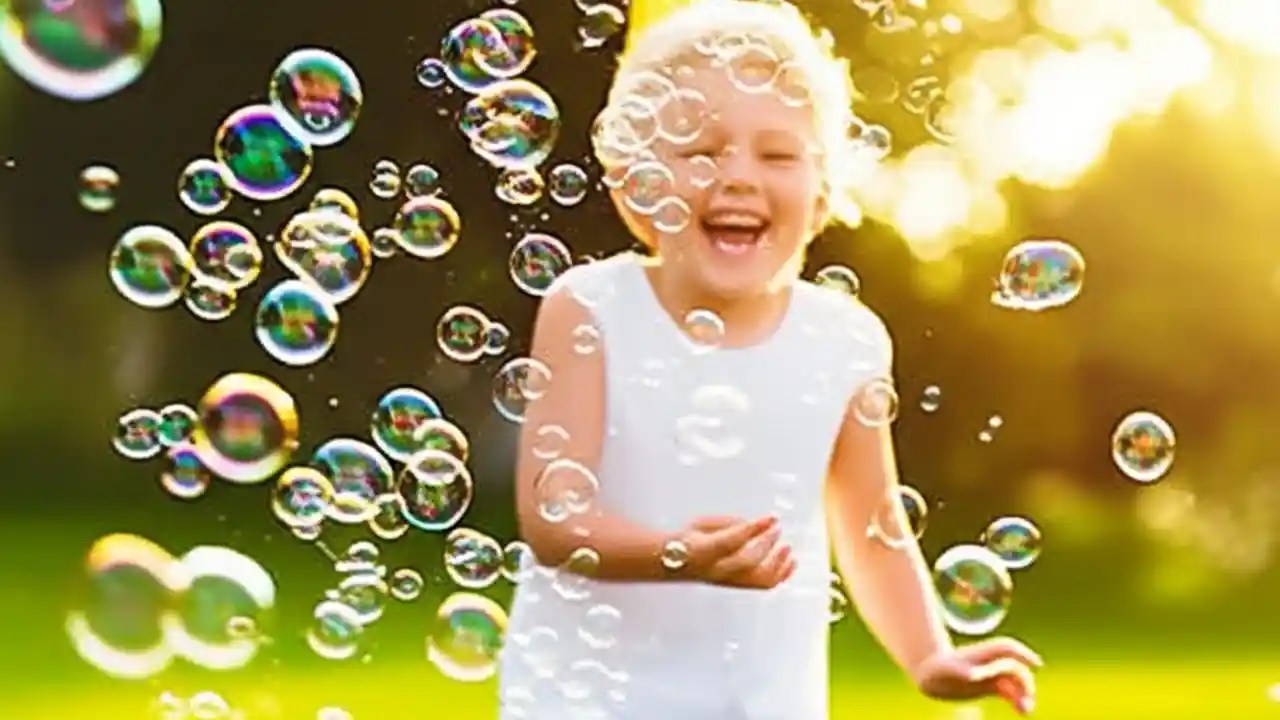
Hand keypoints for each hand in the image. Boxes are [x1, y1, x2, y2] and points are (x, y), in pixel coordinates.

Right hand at [678, 515, 795, 588]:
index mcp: (704, 551)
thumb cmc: (688, 541)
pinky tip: (789, 563)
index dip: (753, 529)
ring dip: (777, 562)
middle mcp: (717, 570)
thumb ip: (728, 523)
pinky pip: (764, 584)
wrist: (675, 564)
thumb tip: (754, 525)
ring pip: (759, 580)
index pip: (732, 542)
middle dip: (766, 544)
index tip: (771, 517)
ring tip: (787, 548)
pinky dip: (781, 573)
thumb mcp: (702, 523)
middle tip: (777, 529)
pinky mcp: (738, 585)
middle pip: (748, 562)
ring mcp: (729, 580)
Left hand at [914, 637, 1042, 715]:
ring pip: (1014, 681)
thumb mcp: (944, 671)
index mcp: (981, 654)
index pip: (1006, 648)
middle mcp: (989, 662)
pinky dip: (1017, 700)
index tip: (1036, 664)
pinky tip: (1023, 712)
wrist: (929, 675)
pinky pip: (1009, 692)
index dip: (1022, 653)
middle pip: (1014, 668)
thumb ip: (959, 671)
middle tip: (1028, 699)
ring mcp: (991, 674)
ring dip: (1023, 693)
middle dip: (1023, 681)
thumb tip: (971, 676)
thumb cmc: (936, 670)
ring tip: (1026, 711)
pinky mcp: (991, 686)